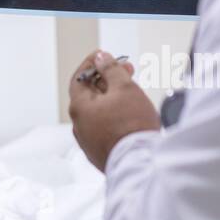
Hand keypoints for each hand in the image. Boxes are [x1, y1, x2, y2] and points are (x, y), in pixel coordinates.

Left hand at [68, 50, 159, 170]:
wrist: (141, 163)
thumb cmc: (131, 126)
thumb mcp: (124, 87)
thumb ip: (111, 69)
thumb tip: (100, 58)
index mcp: (78, 107)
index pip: (79, 78)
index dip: (91, 64)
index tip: (103, 56)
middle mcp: (79, 125)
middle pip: (90, 95)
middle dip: (107, 79)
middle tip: (125, 70)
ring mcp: (89, 142)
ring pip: (98, 112)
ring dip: (112, 98)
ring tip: (131, 92)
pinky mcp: (101, 153)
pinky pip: (104, 128)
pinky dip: (114, 116)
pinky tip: (129, 114)